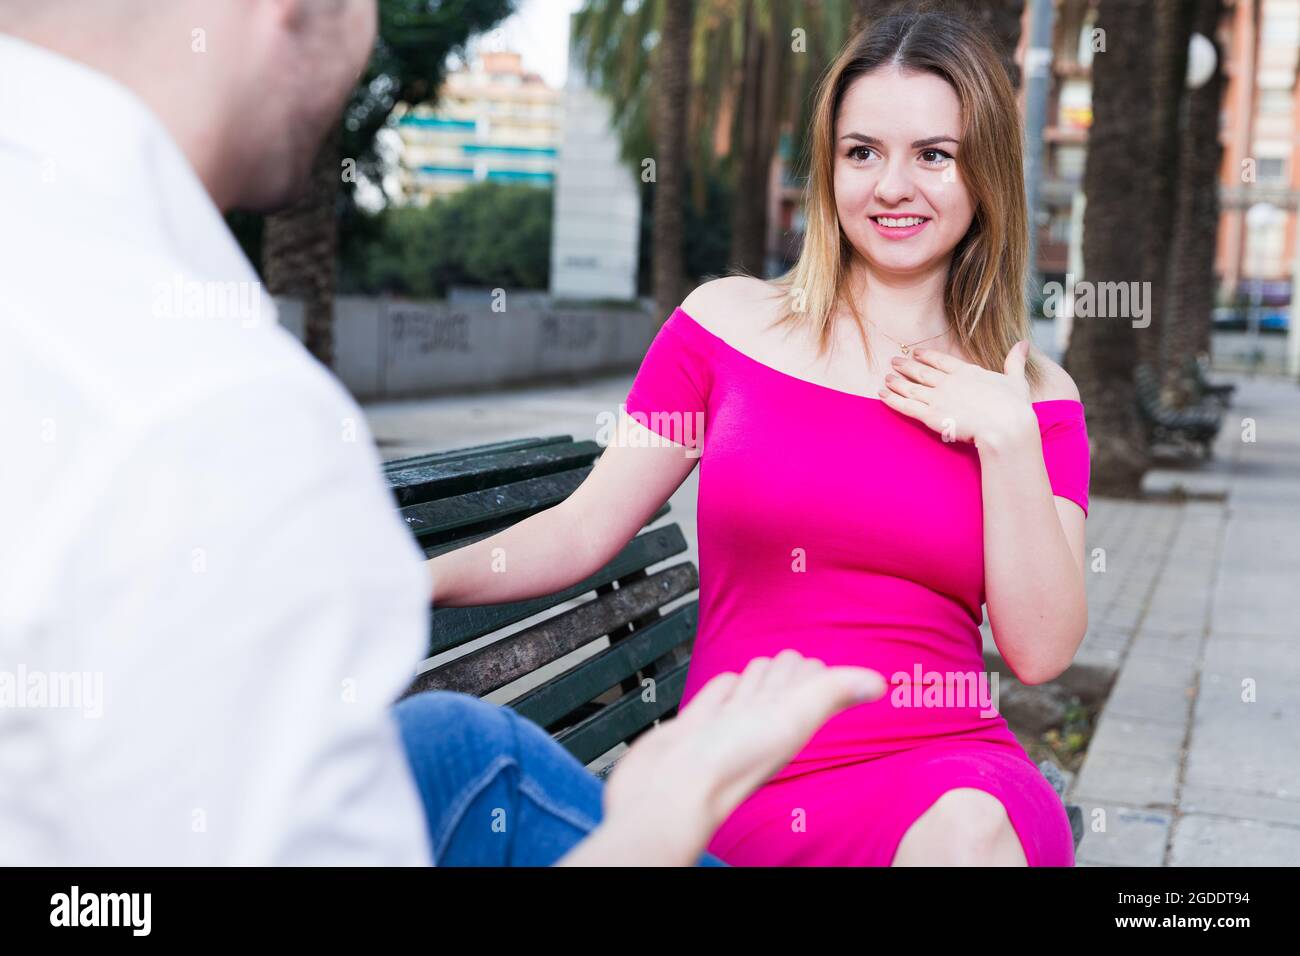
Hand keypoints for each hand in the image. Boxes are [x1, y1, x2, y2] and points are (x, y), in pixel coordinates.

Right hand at [586, 652, 885, 864]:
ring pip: (750, 686)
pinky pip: (717, 695)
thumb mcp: (788, 718)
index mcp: (790, 720)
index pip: (811, 680)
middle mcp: (762, 722)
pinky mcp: (698, 725)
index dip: (816, 671)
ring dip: (755, 677)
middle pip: (781, 679)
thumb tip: (879, 683)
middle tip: (790, 671)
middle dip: (784, 669)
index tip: (821, 670)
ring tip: (762, 677)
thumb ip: (829, 694)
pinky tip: (725, 692)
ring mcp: (729, 723)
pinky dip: (722, 690)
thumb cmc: (728, 763)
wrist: (670, 788)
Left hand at [879, 340, 1036, 447]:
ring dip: (897, 383)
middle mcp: (949, 382)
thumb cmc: (1015, 407)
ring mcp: (938, 398)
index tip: (915, 352)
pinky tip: (882, 395)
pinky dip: (892, 400)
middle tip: (893, 361)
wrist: (1006, 427)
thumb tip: (1024, 343)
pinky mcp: (931, 416)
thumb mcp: (1017, 380)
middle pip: (922, 372)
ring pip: (911, 388)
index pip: (941, 360)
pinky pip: (906, 406)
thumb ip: (1015, 361)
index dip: (926, 356)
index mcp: (968, 372)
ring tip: (886, 378)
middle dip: (906, 366)